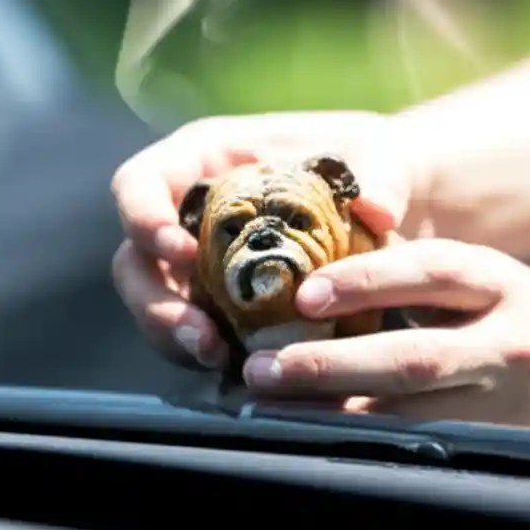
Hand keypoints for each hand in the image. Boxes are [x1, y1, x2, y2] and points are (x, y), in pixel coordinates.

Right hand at [110, 111, 421, 369]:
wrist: (395, 210)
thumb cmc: (374, 166)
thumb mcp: (382, 156)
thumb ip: (380, 174)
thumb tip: (376, 209)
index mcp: (202, 159)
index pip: (139, 183)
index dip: (143, 217)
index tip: (181, 251)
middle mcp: (187, 214)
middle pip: (134, 261)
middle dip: (156, 304)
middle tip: (202, 335)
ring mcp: (198, 267)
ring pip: (157, 308)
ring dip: (177, 340)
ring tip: (222, 360)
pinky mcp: (220, 308)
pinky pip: (196, 337)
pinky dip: (213, 357)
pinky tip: (248, 373)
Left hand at [242, 238, 529, 433]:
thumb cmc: (520, 311)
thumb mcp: (480, 276)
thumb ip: (411, 271)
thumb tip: (313, 264)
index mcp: (498, 283)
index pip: (432, 272)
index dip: (366, 280)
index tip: (304, 294)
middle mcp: (505, 344)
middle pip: (413, 358)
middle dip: (330, 367)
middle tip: (261, 370)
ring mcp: (505, 406)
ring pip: (414, 418)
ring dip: (336, 417)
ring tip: (270, 411)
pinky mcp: (501, 450)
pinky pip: (425, 452)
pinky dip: (368, 448)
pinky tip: (317, 443)